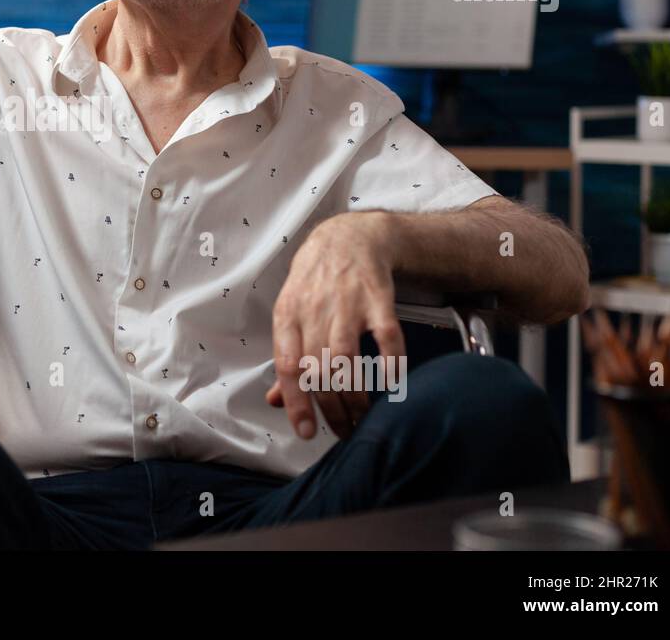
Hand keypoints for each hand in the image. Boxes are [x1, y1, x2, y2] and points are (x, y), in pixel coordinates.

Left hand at [266, 212, 403, 440]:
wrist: (349, 237)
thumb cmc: (317, 280)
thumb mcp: (291, 313)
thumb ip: (287, 358)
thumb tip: (276, 401)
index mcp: (288, 316)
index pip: (288, 366)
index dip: (295, 401)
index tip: (305, 430)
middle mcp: (315, 310)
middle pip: (319, 369)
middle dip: (331, 409)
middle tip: (343, 431)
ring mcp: (347, 303)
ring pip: (347, 359)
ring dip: (356, 396)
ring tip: (363, 418)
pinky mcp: (378, 298)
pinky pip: (386, 337)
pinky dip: (391, 363)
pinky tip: (393, 383)